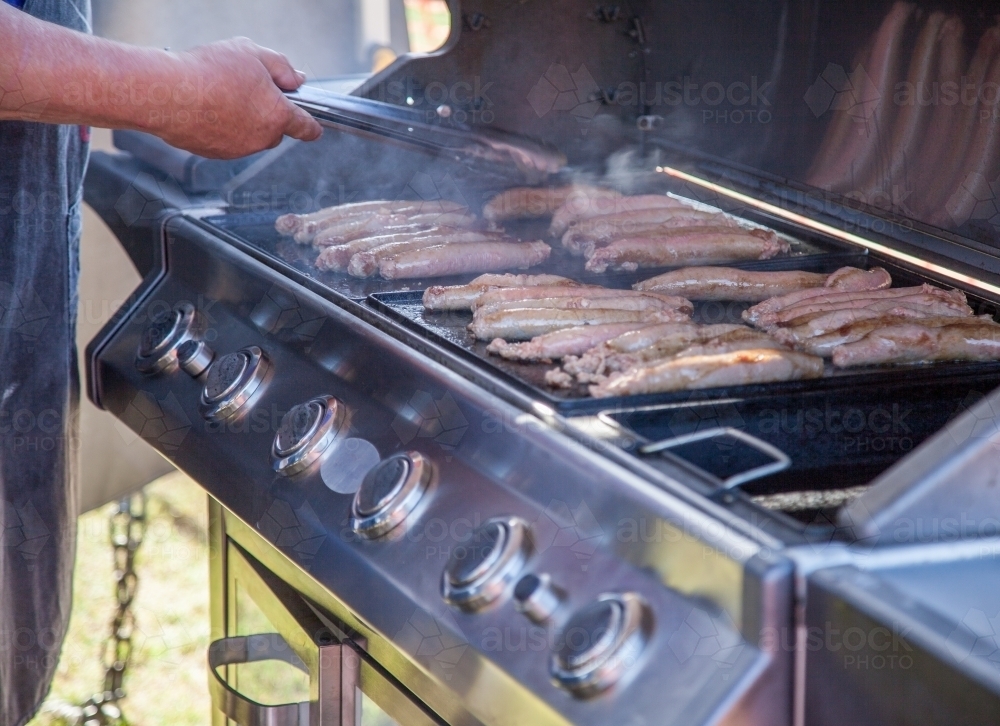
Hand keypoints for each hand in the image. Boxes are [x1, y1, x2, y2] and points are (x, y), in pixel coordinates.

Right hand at [148, 38, 322, 158]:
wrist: (166, 94)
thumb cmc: (208, 72)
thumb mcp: (252, 54)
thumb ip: (281, 67)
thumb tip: (297, 79)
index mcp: (277, 115)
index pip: (306, 128)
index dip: (312, 125)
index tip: (314, 127)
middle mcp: (261, 138)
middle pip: (275, 129)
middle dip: (268, 113)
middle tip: (248, 89)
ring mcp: (238, 150)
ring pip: (250, 135)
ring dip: (243, 119)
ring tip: (220, 94)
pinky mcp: (216, 154)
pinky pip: (226, 140)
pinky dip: (221, 127)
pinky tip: (206, 106)